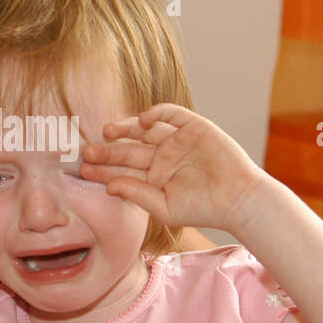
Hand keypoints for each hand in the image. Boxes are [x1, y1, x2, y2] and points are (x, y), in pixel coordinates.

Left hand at [81, 103, 266, 234]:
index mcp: (155, 177)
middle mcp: (163, 156)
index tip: (85, 170)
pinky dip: (155, 113)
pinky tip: (140, 122)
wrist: (238, 199)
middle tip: (87, 152)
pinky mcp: (193, 127)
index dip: (104, 169)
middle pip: (129, 149)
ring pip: (145, 130)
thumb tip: (109, 186)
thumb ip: (137, 194)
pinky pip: (171, 114)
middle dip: (108, 151)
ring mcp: (177, 140)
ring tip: (106, 132)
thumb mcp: (165, 207)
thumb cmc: (203, 209)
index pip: (123, 170)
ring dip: (125, 129)